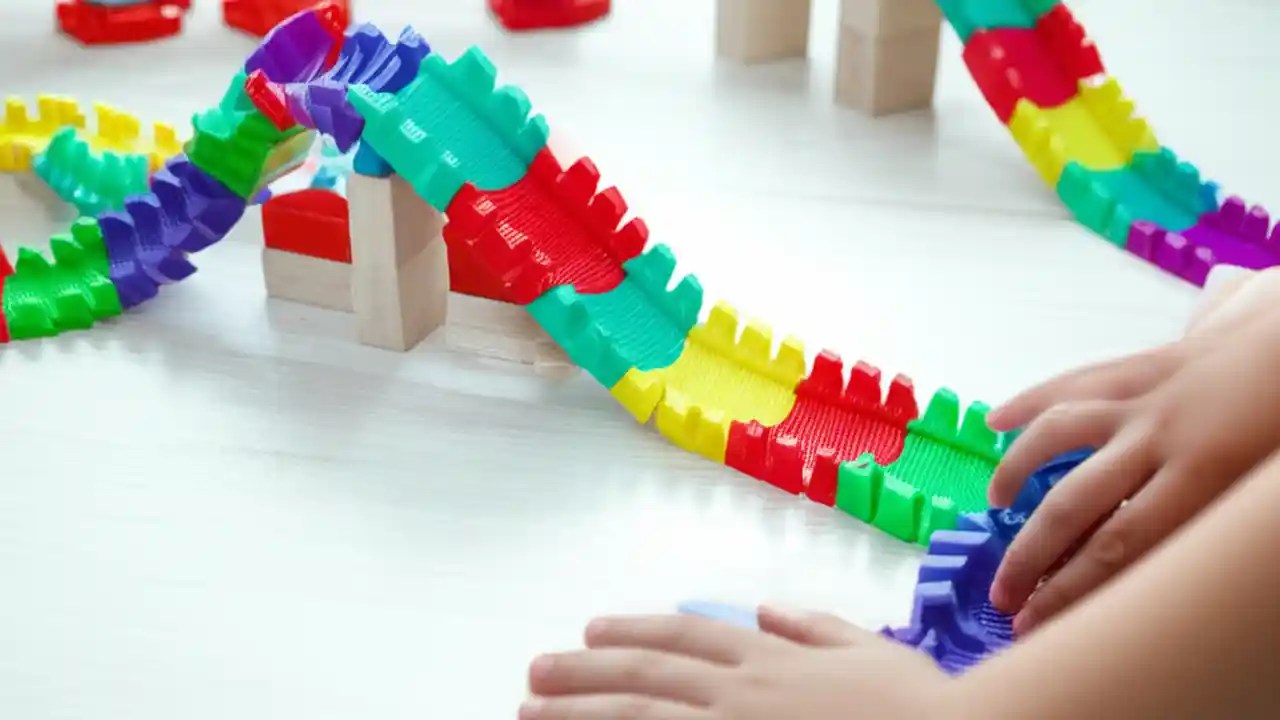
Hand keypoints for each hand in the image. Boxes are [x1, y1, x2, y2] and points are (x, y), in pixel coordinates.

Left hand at [520, 607, 950, 718]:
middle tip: (534, 673)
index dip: (633, 630)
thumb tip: (767, 606)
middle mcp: (741, 692)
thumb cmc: (922, 706)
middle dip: (584, 673)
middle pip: (644, 675)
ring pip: (640, 716)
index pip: (684, 635)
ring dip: (581, 712)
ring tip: (531, 709)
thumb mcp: (872, 651)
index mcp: (769, 658)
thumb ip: (814, 628)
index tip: (592, 630)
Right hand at [985, 267, 1279, 634]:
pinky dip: (1030, 402)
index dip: (1067, 592)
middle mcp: (1160, 437)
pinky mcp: (1146, 366)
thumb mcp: (1262, 499)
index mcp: (1203, 475)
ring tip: (995, 502)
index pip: (1116, 548)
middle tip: (1001, 593)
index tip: (1033, 624)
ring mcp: (1147, 396)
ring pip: (1058, 432)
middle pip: (1074, 505)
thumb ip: (1205, 526)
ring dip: (1017, 471)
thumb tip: (1156, 574)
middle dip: (1030, 556)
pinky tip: (996, 420)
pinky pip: (1076, 381)